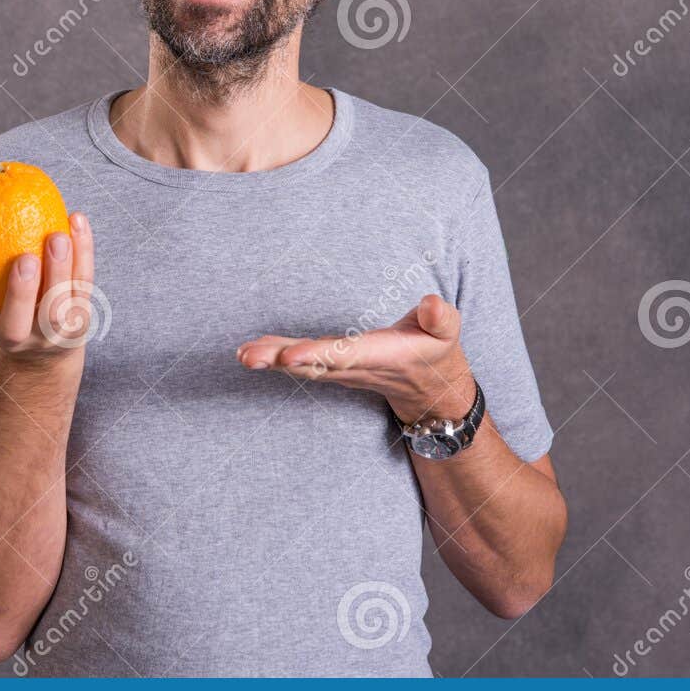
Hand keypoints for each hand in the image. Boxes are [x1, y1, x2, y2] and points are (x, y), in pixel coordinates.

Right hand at [0, 208, 95, 366]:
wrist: (43, 341)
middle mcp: (13, 336)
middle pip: (14, 326)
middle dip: (19, 293)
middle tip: (24, 258)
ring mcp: (48, 333)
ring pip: (56, 310)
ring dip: (59, 271)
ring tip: (57, 236)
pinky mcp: (78, 321)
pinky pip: (82, 286)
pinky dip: (83, 252)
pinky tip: (77, 220)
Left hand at [236, 294, 475, 424]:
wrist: (428, 386)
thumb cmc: (435, 348)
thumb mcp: (447, 331)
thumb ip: (440, 318)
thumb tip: (432, 304)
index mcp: (381, 356)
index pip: (345, 355)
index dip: (318, 355)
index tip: (290, 355)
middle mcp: (355, 367)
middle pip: (313, 365)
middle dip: (280, 360)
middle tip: (248, 356)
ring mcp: (340, 370)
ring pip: (301, 366)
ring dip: (270, 360)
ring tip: (242, 354)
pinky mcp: (331, 367)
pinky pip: (299, 362)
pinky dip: (274, 356)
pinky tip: (249, 350)